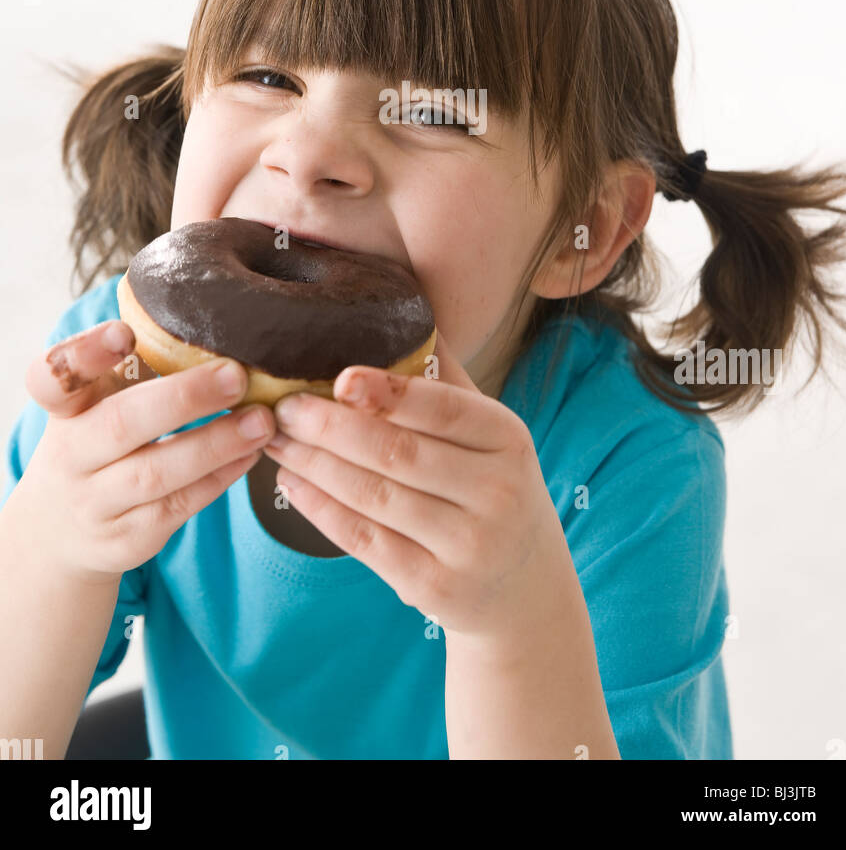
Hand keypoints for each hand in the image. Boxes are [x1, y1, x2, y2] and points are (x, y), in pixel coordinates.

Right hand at [16, 321, 275, 584]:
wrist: (59, 532)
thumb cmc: (97, 445)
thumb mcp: (97, 405)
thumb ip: (137, 370)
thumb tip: (217, 324)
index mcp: (65, 408)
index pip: (53, 378)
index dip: (85, 355)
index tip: (124, 333)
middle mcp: (71, 455)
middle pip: (120, 425)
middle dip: (184, 398)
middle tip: (237, 375)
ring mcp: (95, 502)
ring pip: (157, 473)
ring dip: (217, 443)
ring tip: (262, 420)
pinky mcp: (126, 538)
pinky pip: (179, 506)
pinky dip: (220, 478)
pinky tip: (252, 453)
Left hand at [264, 332, 577, 646]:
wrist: (525, 585)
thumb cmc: (491, 486)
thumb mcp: (488, 433)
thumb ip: (444, 379)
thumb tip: (395, 305)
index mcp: (507, 439)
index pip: (443, 409)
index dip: (389, 392)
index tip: (339, 377)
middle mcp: (495, 492)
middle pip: (397, 453)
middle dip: (329, 427)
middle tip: (283, 405)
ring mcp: (466, 545)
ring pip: (373, 496)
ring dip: (313, 464)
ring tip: (275, 438)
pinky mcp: (434, 586)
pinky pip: (364, 541)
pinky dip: (320, 509)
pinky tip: (292, 482)